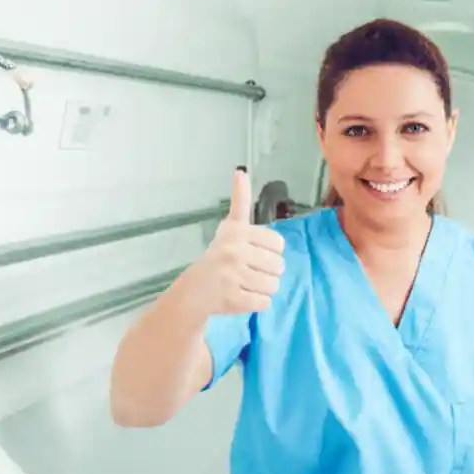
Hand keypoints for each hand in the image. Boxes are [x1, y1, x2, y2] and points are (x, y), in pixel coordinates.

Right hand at [182, 167, 285, 315]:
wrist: (194, 290)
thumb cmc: (219, 255)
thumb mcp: (230, 227)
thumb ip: (240, 201)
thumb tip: (240, 171)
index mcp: (237, 232)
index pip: (279, 244)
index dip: (270, 252)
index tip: (253, 252)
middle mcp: (233, 252)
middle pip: (279, 267)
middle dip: (267, 272)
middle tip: (247, 271)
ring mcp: (232, 277)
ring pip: (273, 286)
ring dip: (263, 288)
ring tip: (244, 284)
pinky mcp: (232, 300)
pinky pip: (264, 303)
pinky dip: (256, 303)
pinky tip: (241, 296)